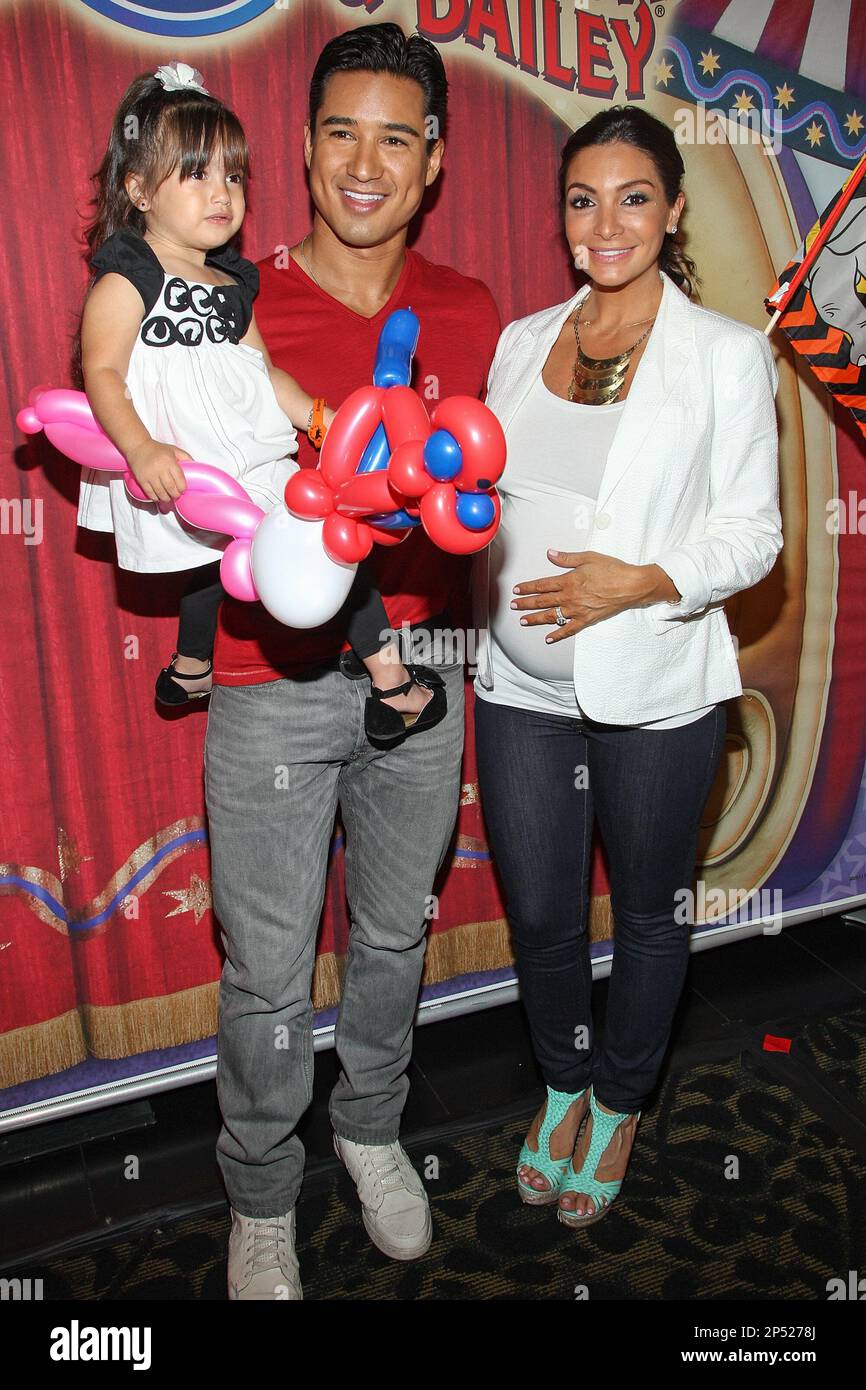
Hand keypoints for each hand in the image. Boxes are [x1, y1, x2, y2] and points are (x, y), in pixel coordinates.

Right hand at [126, 440, 189, 502]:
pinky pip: (150, 493)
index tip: (183, 490)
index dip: (183, 489)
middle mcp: (160, 469)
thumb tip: (196, 467)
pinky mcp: (141, 479)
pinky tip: (159, 497)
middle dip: (175, 495)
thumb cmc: (158, 449)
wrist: (138, 446)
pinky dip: (156, 498)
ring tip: (168, 497)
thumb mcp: (174, 450)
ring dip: (166, 498)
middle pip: (171, 489)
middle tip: (176, 495)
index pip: (180, 481)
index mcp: (170, 462)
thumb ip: (186, 457)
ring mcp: (150, 475)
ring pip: (161, 493)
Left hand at [510, 550, 656, 642]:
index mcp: (569, 581)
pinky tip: (548, 639)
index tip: (516, 590)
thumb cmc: (612, 569)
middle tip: (514, 606)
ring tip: (523, 621)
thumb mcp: (588, 557)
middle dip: (526, 604)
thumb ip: (567, 558)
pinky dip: (557, 635)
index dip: (528, 588)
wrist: (631, 585)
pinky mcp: (587, 620)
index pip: (542, 585)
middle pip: (542, 602)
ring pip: (551, 616)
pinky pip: (569, 630)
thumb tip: (550, 554)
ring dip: (535, 619)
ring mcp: (577, 611)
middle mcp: (570, 597)